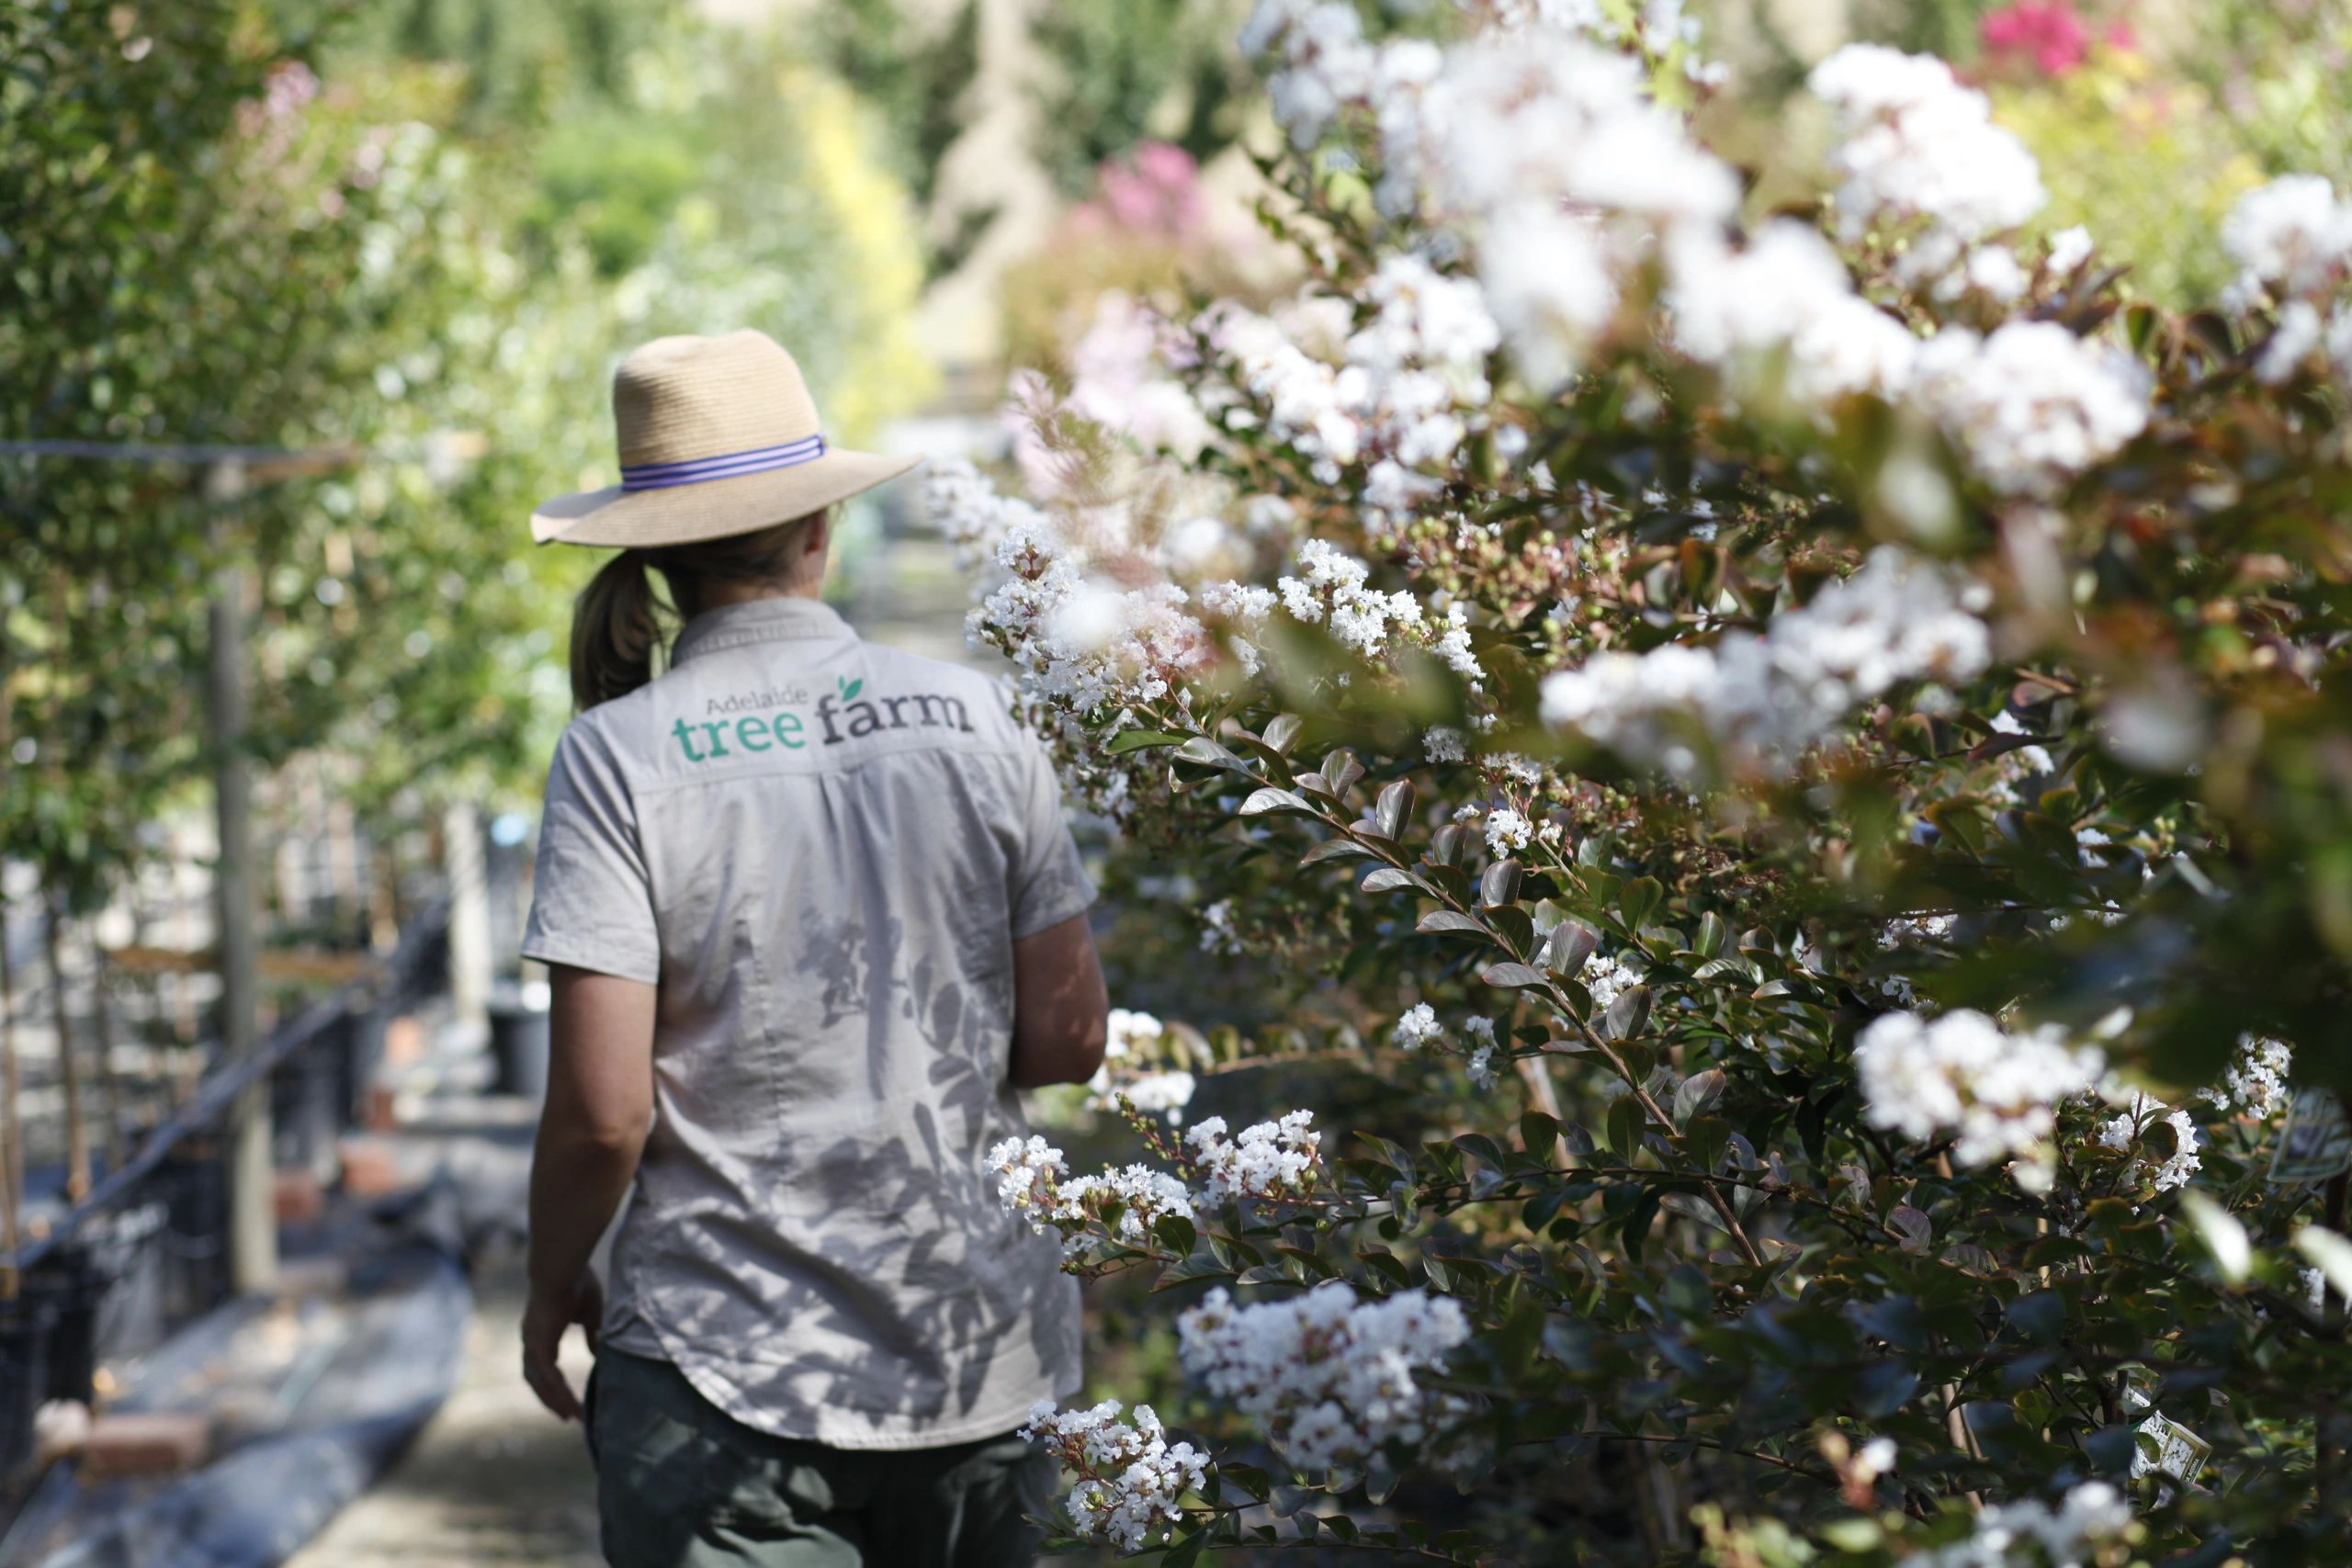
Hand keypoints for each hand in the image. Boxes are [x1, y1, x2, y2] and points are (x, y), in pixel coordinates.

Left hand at [521, 1272, 603, 1421]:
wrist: (561, 1268)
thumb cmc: (576, 1281)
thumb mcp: (588, 1311)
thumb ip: (591, 1332)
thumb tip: (596, 1352)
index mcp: (541, 1330)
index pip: (543, 1364)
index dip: (552, 1382)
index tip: (567, 1396)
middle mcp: (531, 1339)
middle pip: (536, 1379)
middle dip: (550, 1398)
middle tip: (566, 1415)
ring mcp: (532, 1343)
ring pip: (540, 1382)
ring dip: (554, 1400)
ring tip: (571, 1417)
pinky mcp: (539, 1345)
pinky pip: (547, 1376)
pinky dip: (558, 1392)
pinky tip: (570, 1404)